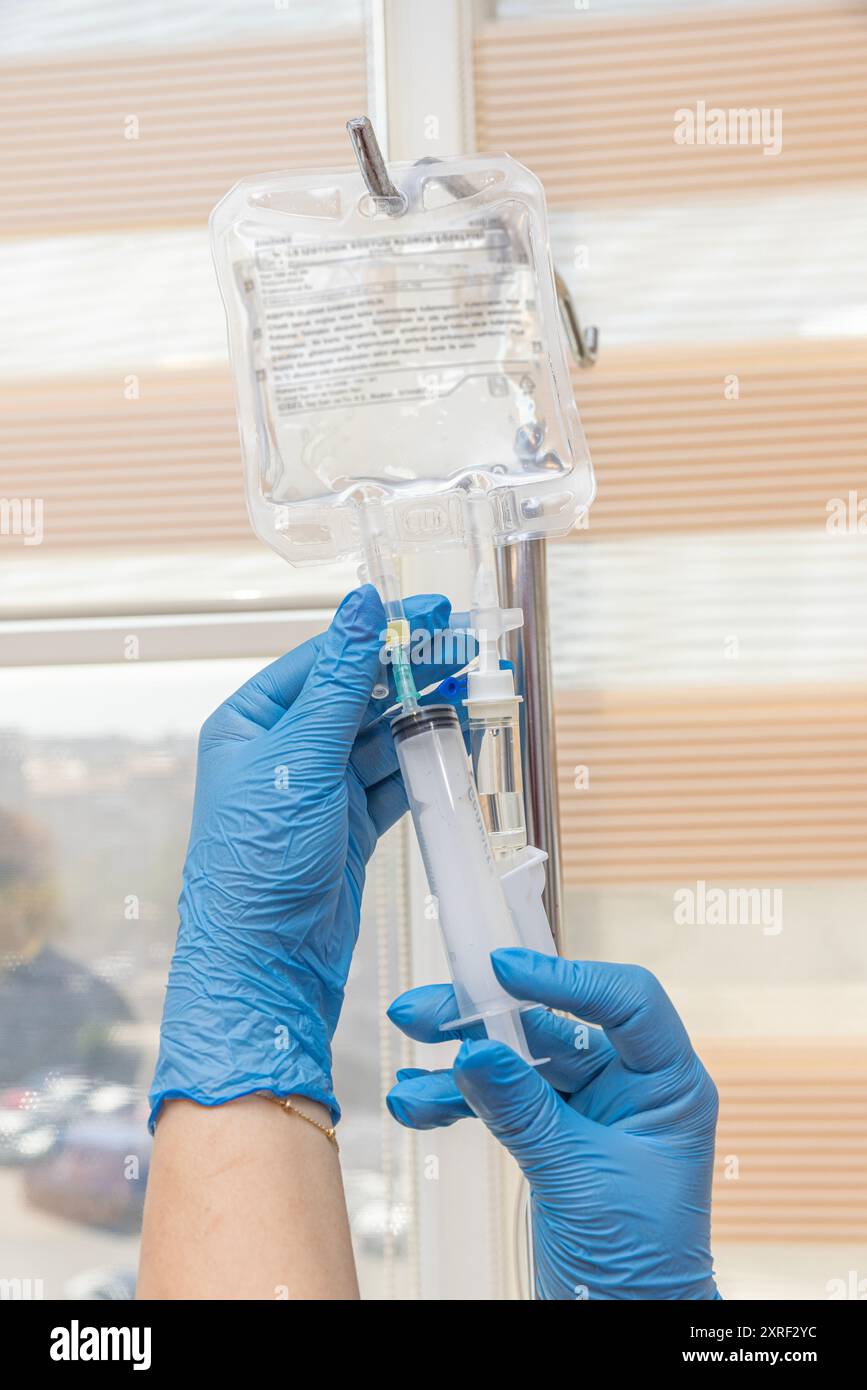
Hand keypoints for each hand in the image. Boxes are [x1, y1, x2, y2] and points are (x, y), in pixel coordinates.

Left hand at [149, 584, 462, 1129]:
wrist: (266, 967)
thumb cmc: (260, 862)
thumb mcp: (302, 759)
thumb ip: (342, 682)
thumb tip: (363, 606)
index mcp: (251, 722)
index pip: (326, 658)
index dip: (381, 633)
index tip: (433, 612)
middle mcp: (284, 751)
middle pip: (360, 694)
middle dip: (413, 673)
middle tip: (468, 648)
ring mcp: (319, 790)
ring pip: (383, 737)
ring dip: (427, 717)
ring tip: (476, 691)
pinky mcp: (350, 826)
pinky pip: (397, 780)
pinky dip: (429, 764)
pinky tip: (464, 742)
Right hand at [387, 948, 718, 1299]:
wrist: (624, 1326)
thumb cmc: (642, 1264)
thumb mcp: (579, 1180)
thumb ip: (524, 1112)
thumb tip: (474, 1052)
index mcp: (667, 1084)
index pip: (625, 1001)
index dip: (567, 977)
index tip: (505, 968)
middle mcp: (629, 1086)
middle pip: (554, 1025)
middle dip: (487, 1016)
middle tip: (426, 1010)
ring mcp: (587, 1109)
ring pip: (517, 1060)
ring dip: (459, 1058)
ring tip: (408, 1053)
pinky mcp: (552, 1135)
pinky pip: (501, 1100)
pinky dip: (458, 1100)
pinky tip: (418, 1102)